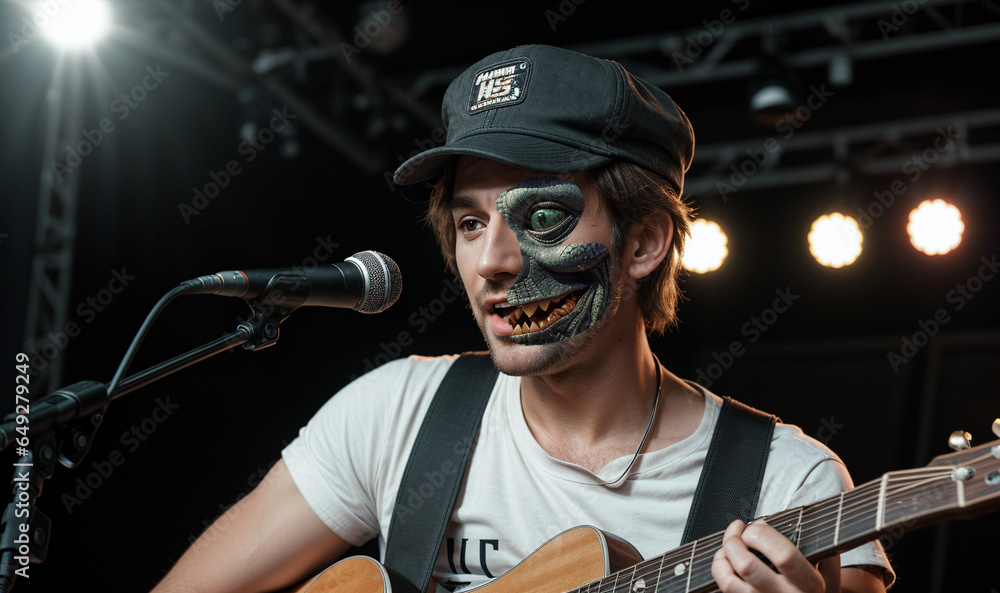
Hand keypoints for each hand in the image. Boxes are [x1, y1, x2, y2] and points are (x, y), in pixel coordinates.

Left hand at [712, 519, 840, 592]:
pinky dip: (720, 569)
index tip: (757, 525)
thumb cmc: (816, 586)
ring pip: (730, 581)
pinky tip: (726, 559)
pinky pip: (725, 588)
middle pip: (748, 566)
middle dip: (735, 541)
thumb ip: (813, 541)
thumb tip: (777, 521)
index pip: (784, 556)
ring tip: (729, 543)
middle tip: (738, 530)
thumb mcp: (827, 564)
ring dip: (723, 555)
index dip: (763, 534)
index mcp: (808, 583)